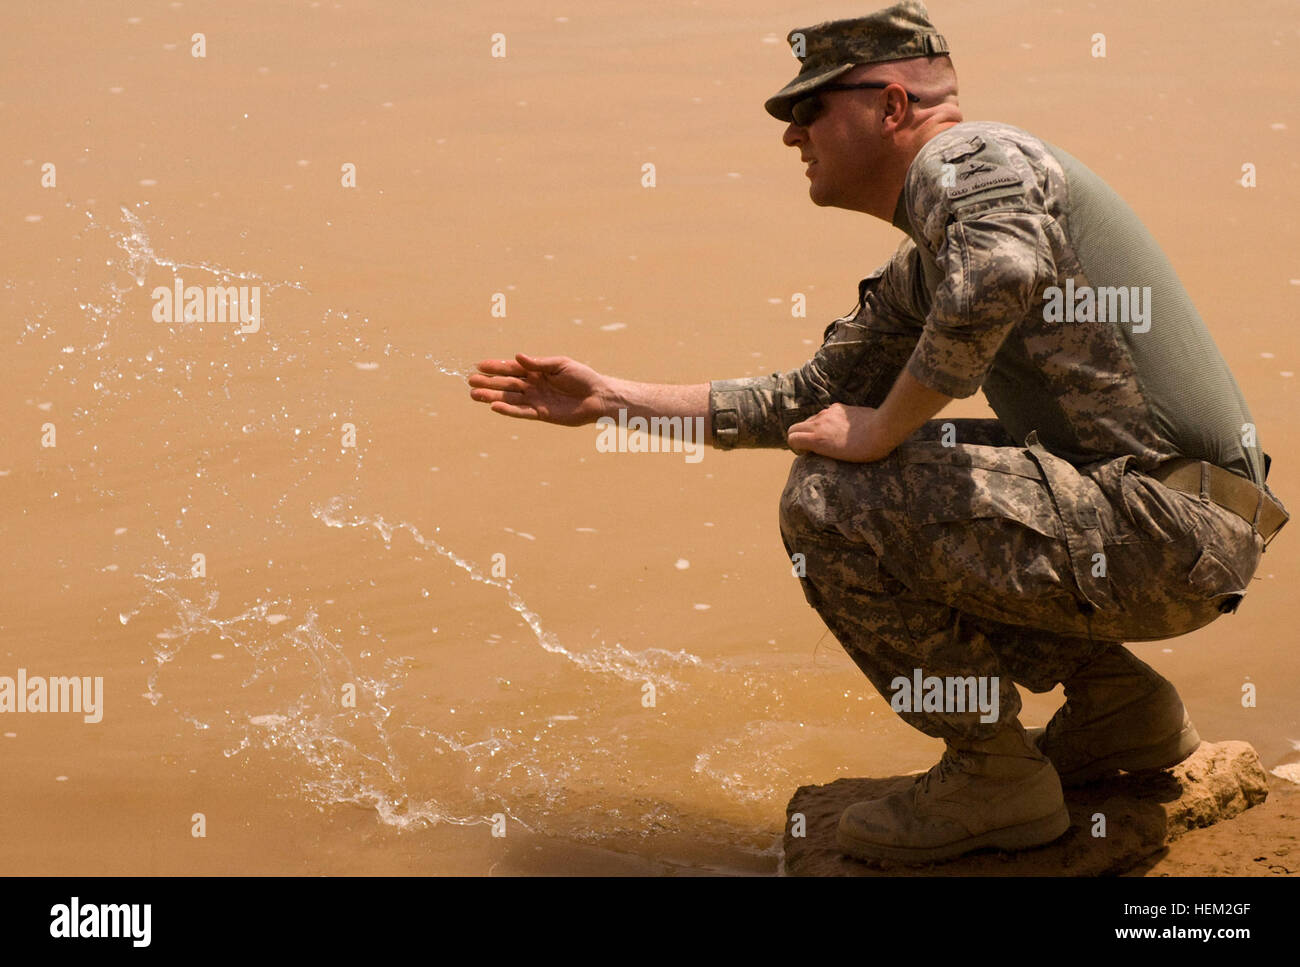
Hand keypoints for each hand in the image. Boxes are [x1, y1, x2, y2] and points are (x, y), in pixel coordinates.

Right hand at [468, 353, 608, 425]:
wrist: (598, 396)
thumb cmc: (582, 376)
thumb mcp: (560, 364)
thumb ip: (538, 363)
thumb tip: (517, 357)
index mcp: (537, 371)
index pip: (512, 368)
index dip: (495, 367)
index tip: (479, 365)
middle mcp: (533, 385)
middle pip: (506, 384)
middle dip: (488, 382)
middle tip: (470, 381)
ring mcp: (535, 400)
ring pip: (509, 398)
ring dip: (492, 396)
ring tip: (474, 395)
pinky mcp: (541, 414)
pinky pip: (521, 412)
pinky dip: (508, 410)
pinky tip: (494, 406)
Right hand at [786, 403, 891, 461]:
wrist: (882, 429)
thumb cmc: (864, 450)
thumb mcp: (838, 457)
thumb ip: (821, 448)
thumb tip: (815, 447)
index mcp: (817, 439)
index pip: (791, 438)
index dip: (796, 447)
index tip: (806, 453)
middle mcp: (818, 423)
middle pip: (795, 427)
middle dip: (799, 436)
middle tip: (811, 446)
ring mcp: (827, 413)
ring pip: (811, 420)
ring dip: (813, 428)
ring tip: (829, 437)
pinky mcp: (838, 407)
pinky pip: (825, 414)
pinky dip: (827, 420)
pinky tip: (841, 427)